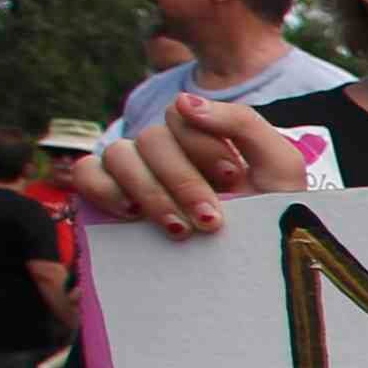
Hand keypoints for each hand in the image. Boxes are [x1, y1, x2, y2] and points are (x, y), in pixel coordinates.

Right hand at [77, 96, 316, 237]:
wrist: (260, 265)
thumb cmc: (272, 215)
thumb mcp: (279, 165)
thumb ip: (243, 122)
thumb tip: (183, 101)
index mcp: (201, 137)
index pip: (181, 115)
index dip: (204, 145)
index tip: (233, 178)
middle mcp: (165, 151)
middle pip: (151, 139)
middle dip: (183, 181)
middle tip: (211, 220)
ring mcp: (134, 172)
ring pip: (119, 155)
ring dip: (150, 191)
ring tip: (179, 229)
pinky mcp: (109, 197)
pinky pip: (88, 175)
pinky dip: (104, 189)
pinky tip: (132, 214)